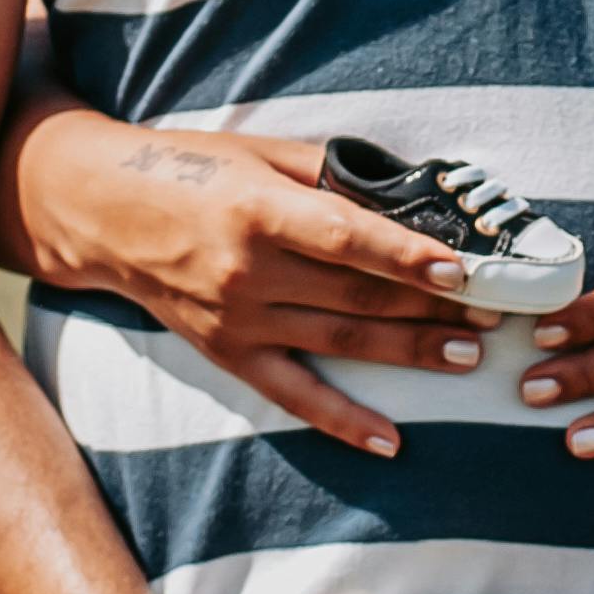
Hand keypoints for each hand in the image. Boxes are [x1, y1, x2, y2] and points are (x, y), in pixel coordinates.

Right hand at [18, 121, 493, 454]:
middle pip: (356, 294)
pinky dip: (341, 421)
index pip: (347, 237)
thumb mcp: (259, 153)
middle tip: (492, 314)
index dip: (407, 256)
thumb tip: (404, 195)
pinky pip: (293, 395)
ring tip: (468, 356)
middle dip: (430, 307)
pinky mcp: (228, 353)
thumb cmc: (189, 168)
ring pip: (340, 341)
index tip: (460, 270)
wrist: (102, 212)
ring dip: (409, 352)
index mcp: (258, 209)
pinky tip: (389, 440)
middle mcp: (248, 271)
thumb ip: (328, 175)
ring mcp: (238, 320)